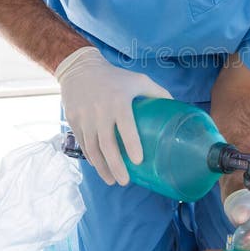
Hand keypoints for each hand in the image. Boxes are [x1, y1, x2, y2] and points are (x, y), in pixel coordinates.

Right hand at [56, 47, 171, 185]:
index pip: (126, 127)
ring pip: (92, 149)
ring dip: (102, 168)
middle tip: (125, 182)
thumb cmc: (115, 76)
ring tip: (112, 180)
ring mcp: (84, 117)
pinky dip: (91, 158)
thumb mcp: (139, 80)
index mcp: (118, 101)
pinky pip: (83, 144)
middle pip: (107, 144)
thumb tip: (176, 109)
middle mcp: (100, 111)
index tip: (138, 161)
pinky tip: (99, 166)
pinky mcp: (73, 121)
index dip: (132, 145)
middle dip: (116, 166)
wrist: (80, 68)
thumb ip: (158, 93)